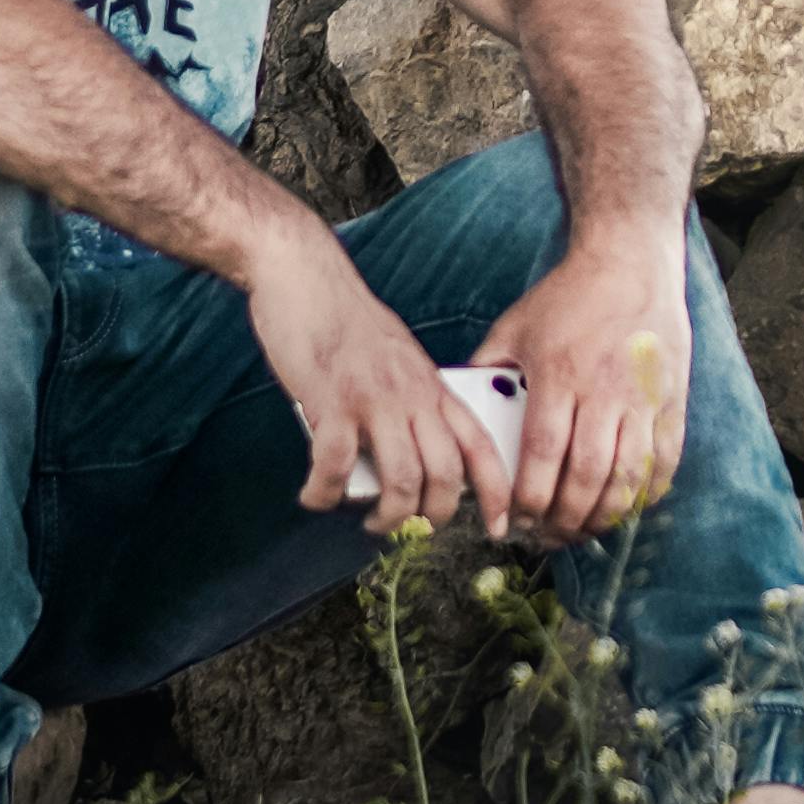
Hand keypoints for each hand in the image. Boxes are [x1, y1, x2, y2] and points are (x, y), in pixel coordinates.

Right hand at [251, 236, 521, 534]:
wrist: (305, 276)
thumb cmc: (346, 319)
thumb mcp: (400, 358)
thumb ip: (412, 399)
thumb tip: (412, 450)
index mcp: (433, 386)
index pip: (481, 445)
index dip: (496, 492)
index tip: (499, 527)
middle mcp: (412, 395)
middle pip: (446, 475)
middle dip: (434, 516)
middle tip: (411, 527)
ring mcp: (373, 400)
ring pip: (401, 480)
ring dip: (387, 516)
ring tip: (370, 522)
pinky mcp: (331, 402)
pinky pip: (336, 467)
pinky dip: (325, 494)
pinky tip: (315, 497)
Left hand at [488, 213, 693, 542]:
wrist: (631, 260)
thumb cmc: (568, 297)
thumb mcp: (516, 326)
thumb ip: (487, 370)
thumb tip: (459, 413)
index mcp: (559, 372)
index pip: (543, 453)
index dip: (529, 498)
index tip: (515, 521)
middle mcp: (604, 389)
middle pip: (586, 475)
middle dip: (564, 519)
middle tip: (546, 537)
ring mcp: (644, 396)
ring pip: (629, 476)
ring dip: (604, 516)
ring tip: (581, 531)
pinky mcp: (672, 398)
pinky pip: (665, 460)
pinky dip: (646, 494)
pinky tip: (625, 507)